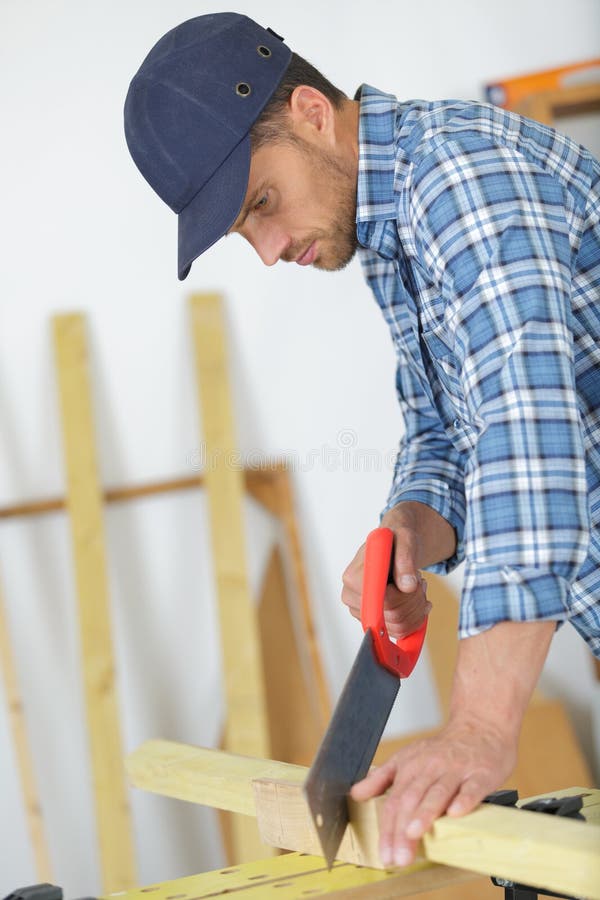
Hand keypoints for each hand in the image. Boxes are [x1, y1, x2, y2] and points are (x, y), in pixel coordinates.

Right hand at [342, 523, 430, 638]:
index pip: (384, 602)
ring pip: (397, 628)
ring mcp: (359, 610)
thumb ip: (405, 559)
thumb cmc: (396, 540)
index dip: (406, 597)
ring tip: (418, 589)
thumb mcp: (405, 540)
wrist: (393, 546)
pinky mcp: (370, 619)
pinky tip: (415, 601)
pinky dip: (413, 619)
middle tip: (420, 583)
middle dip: (415, 601)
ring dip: (416, 610)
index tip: (416, 582)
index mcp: (354, 577)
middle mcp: (350, 596)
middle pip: (392, 617)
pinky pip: (397, 632)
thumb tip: (407, 585)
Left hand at [350, 714, 517, 866]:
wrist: (479, 729)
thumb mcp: (407, 759)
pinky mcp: (481, 773)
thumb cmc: (442, 751)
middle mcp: (431, 767)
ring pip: (438, 792)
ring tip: (413, 834)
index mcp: (411, 766)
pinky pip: (472, 787)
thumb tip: (356, 794)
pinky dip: (464, 800)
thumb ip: (382, 778)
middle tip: (398, 858)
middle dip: (402, 830)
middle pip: (412, 799)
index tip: (384, 854)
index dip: (387, 829)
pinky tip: (455, 813)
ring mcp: (456, 770)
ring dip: (425, 813)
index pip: (394, 801)